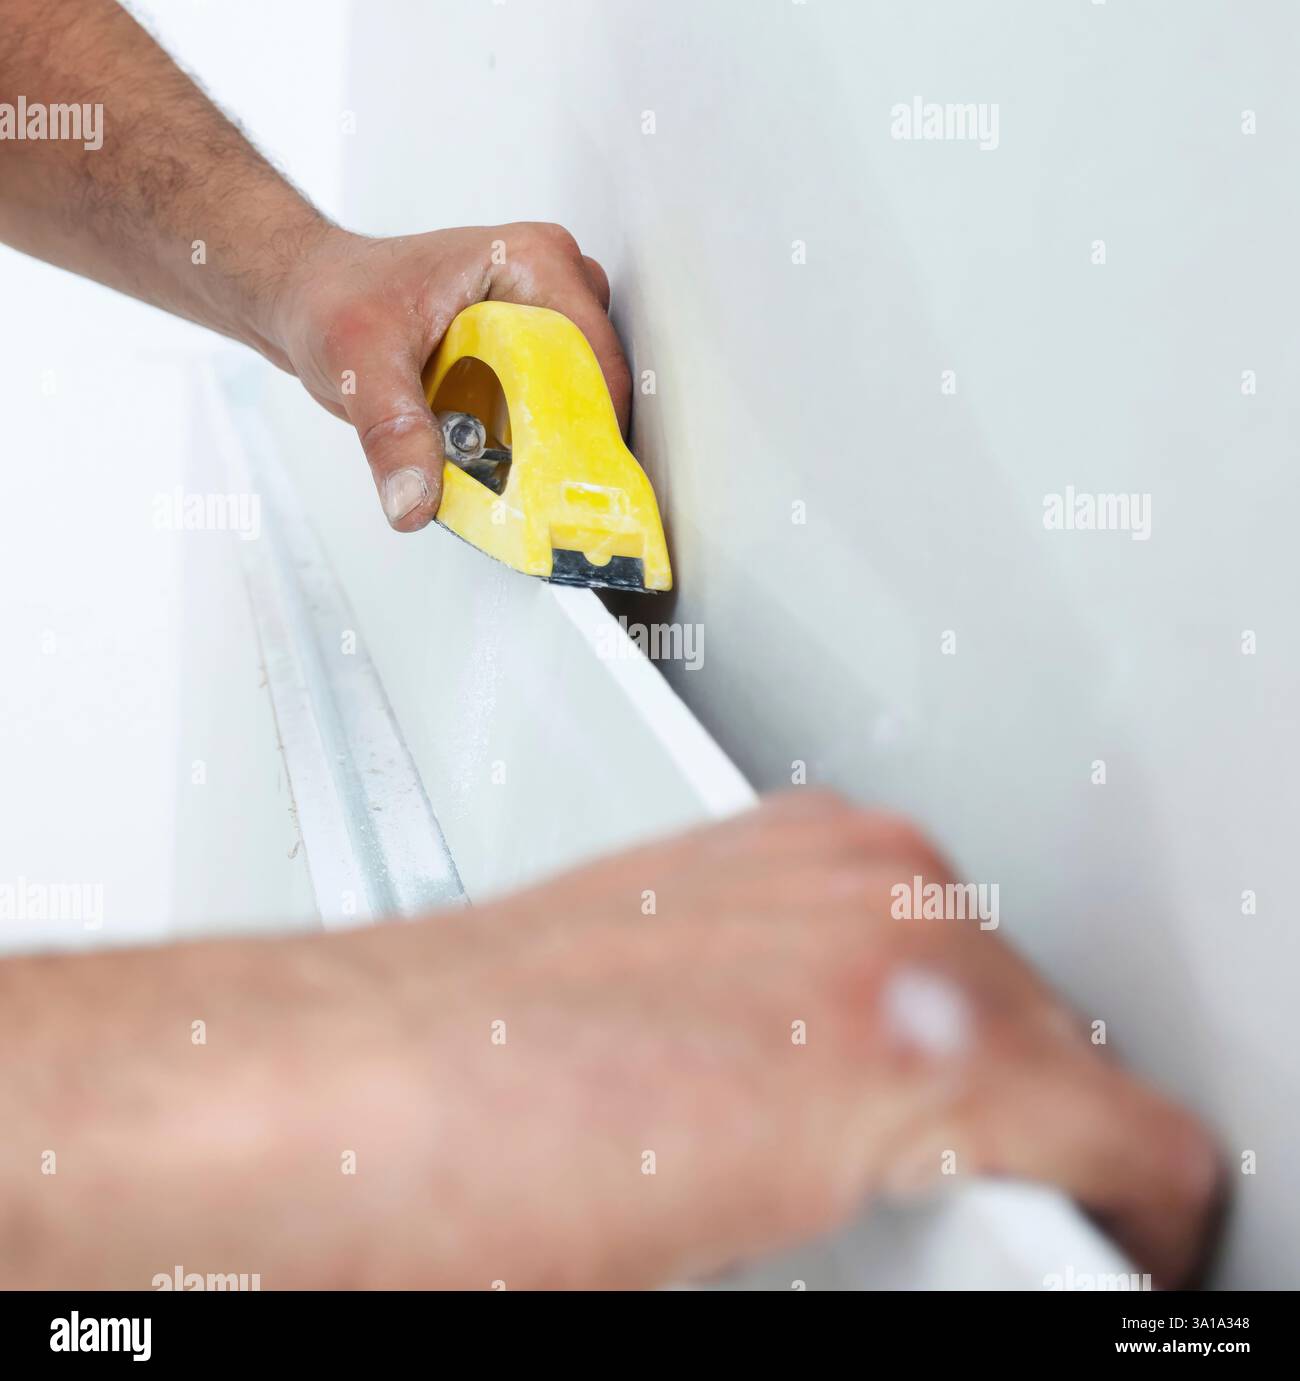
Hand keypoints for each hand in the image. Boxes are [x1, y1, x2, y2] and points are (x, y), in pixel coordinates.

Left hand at [269, 222, 629, 529]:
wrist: (309, 296)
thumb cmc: (335, 299)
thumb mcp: (359, 365)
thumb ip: (392, 432)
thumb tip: (415, 501)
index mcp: (527, 263)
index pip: (595, 351)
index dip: (595, 421)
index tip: (578, 480)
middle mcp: (548, 284)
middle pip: (599, 379)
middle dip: (580, 438)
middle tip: (550, 491)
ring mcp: (542, 318)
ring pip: (583, 397)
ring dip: (559, 443)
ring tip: (529, 482)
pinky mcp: (527, 351)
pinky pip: (555, 405)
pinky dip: (538, 444)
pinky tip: (512, 471)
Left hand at [380, 790, 1218, 1287]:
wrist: (353, 1074)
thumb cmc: (490, 1183)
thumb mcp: (750, 1261)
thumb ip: (895, 1239)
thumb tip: (938, 1240)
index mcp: (898, 1055)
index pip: (1125, 1130)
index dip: (1133, 1211)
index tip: (1111, 1238)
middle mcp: (877, 921)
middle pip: (1059, 1038)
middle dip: (1043, 1132)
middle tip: (982, 1209)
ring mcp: (820, 856)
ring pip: (984, 962)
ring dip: (968, 1048)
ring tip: (887, 1133)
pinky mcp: (763, 831)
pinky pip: (897, 905)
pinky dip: (895, 976)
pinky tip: (825, 1037)